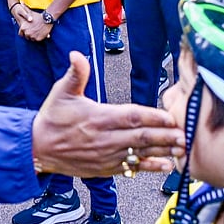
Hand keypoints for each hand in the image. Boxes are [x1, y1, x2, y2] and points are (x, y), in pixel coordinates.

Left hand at [18, 9, 53, 41]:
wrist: (47, 19)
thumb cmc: (38, 16)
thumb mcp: (30, 12)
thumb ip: (24, 8)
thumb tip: (21, 2)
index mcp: (23, 28)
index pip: (21, 34)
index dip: (24, 32)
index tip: (28, 29)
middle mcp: (27, 33)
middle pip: (27, 37)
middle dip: (29, 34)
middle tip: (34, 29)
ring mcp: (32, 37)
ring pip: (32, 39)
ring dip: (34, 36)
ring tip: (37, 31)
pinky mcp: (38, 39)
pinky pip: (37, 40)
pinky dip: (38, 37)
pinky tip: (40, 33)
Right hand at [32, 51, 184, 176]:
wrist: (38, 149)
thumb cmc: (52, 118)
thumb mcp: (61, 92)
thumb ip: (75, 74)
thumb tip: (76, 55)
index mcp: (98, 117)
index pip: (130, 116)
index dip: (152, 117)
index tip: (169, 116)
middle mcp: (105, 139)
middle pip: (141, 137)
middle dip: (165, 135)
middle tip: (185, 134)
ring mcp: (106, 156)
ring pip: (140, 153)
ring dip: (162, 151)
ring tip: (182, 148)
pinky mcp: (106, 168)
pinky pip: (132, 168)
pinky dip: (150, 167)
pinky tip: (166, 165)